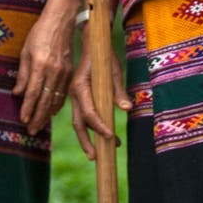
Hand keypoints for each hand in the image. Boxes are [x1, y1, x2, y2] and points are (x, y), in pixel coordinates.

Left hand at [13, 10, 72, 135]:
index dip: (28, 108)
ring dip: (47, 114)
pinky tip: (53, 112)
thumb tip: (17, 94)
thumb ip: (22, 73)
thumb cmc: (40, 33)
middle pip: (45, 100)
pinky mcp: (70, 71)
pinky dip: (57, 104)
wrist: (61, 20)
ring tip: (39, 125)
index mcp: (40, 64)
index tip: (23, 120)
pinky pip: (63, 92)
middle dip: (37, 117)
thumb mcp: (26, 50)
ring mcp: (64, 72)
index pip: (33, 92)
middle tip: (31, 131)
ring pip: (55, 98)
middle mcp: (53, 70)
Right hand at [70, 35, 131, 159]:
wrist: (93, 44)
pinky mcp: (80, 97)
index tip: (110, 136)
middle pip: (78, 123)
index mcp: (80, 87)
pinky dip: (94, 127)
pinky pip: (84, 116)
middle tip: (96, 158)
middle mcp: (74, 94)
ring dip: (91, 137)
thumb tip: (127, 109)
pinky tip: (108, 136)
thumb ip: (119, 90)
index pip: (88, 112)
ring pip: (80, 122)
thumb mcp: (114, 71)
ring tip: (107, 151)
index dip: (98, 126)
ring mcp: (75, 97)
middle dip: (86, 141)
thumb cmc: (104, 57)